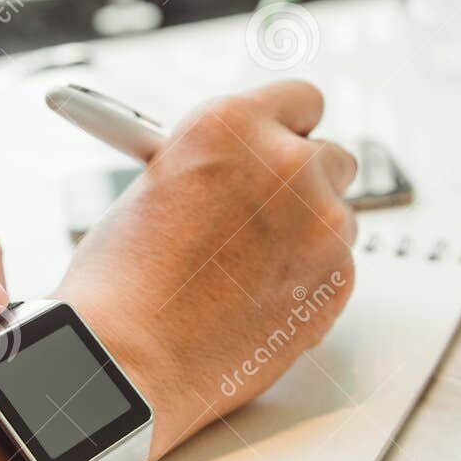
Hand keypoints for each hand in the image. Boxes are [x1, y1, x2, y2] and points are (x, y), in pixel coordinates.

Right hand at [55, 81, 357, 459]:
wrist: (128, 360)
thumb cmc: (122, 283)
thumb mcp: (157, 185)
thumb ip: (220, 166)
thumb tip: (249, 172)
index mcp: (232, 125)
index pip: (300, 100)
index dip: (286, 129)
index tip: (280, 147)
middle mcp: (287, 164)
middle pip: (330, 157)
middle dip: (302, 184)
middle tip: (265, 216)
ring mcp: (322, 224)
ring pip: (337, 218)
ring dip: (306, 237)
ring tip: (244, 274)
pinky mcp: (338, 281)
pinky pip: (337, 269)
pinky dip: (308, 283)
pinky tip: (256, 302)